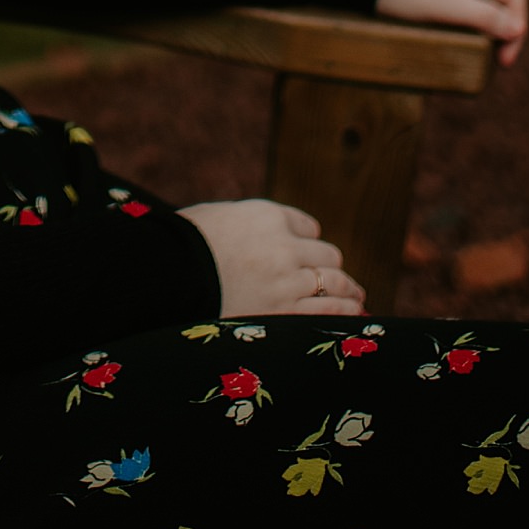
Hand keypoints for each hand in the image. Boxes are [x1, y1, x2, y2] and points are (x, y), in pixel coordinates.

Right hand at [175, 197, 364, 315]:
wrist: (171, 275)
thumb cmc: (184, 245)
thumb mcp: (216, 217)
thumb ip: (243, 224)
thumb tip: (244, 232)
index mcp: (268, 215)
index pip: (307, 226)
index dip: (305, 241)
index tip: (305, 253)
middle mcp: (284, 245)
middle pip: (326, 254)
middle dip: (330, 266)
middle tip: (339, 278)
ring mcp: (288, 279)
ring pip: (335, 281)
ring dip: (348, 289)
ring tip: (357, 296)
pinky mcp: (286, 311)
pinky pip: (328, 309)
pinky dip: (345, 310)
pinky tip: (355, 313)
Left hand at [377, 0, 528, 64]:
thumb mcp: (440, 6)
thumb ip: (481, 16)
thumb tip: (517, 28)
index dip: (516, 29)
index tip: (503, 62)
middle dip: (502, 26)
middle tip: (494, 60)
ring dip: (485, 20)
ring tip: (478, 48)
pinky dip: (468, 10)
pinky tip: (458, 28)